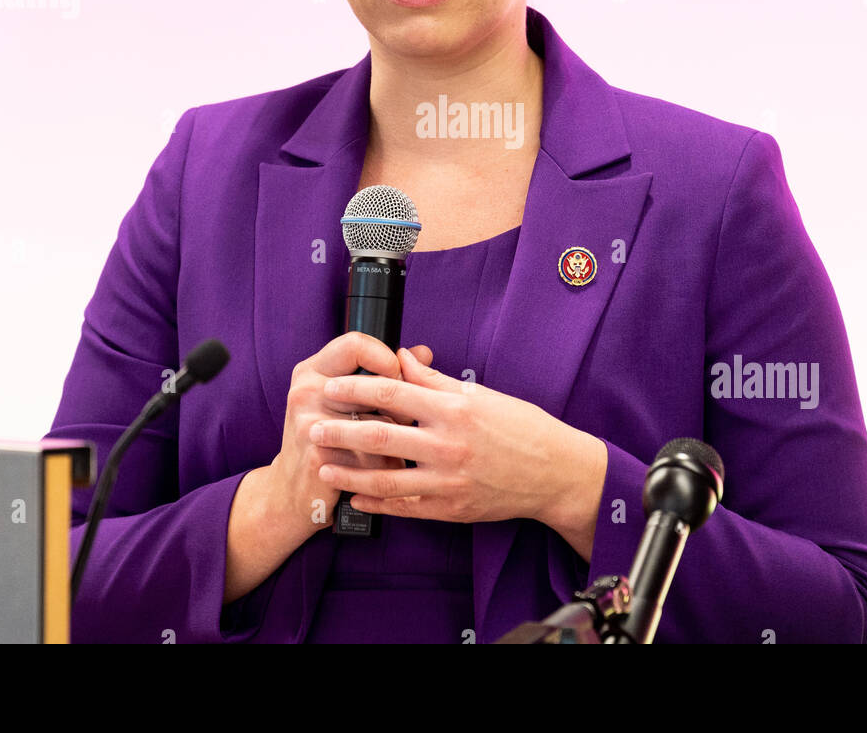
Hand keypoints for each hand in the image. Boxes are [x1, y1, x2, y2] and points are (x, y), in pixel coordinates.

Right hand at [267, 332, 433, 537]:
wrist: (292, 493)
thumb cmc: (329, 441)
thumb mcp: (347, 401)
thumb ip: (383, 373)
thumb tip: (423, 352)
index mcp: (312, 371)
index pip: (355, 344)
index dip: (386, 359)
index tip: (398, 379)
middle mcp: (305, 391)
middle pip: (374, 387)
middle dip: (399, 409)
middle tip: (405, 422)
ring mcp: (309, 425)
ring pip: (378, 426)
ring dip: (397, 442)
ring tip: (396, 449)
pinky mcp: (319, 457)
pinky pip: (372, 459)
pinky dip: (387, 468)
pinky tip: (382, 472)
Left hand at [307, 345, 603, 534]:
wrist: (555, 473)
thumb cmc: (520, 426)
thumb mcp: (479, 394)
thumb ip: (434, 380)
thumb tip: (399, 358)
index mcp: (454, 409)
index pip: (394, 395)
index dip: (356, 390)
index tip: (331, 387)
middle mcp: (449, 445)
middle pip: (382, 437)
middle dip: (341, 432)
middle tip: (311, 427)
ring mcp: (450, 481)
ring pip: (387, 480)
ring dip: (351, 473)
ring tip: (324, 466)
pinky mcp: (453, 509)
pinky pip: (406, 507)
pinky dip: (378, 503)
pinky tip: (357, 497)